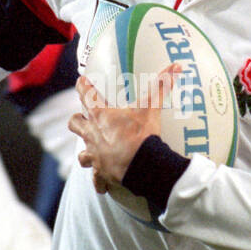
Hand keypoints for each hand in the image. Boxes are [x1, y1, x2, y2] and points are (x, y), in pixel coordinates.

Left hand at [68, 64, 177, 192]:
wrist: (142, 165)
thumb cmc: (142, 134)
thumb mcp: (151, 107)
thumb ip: (162, 86)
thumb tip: (176, 66)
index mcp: (100, 115)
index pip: (85, 95)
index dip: (82, 86)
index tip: (81, 81)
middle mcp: (92, 134)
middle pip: (74, 123)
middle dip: (79, 120)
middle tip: (87, 118)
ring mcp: (94, 154)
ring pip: (80, 153)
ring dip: (86, 151)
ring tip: (94, 150)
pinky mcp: (100, 172)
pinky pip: (95, 178)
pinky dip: (98, 180)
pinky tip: (102, 182)